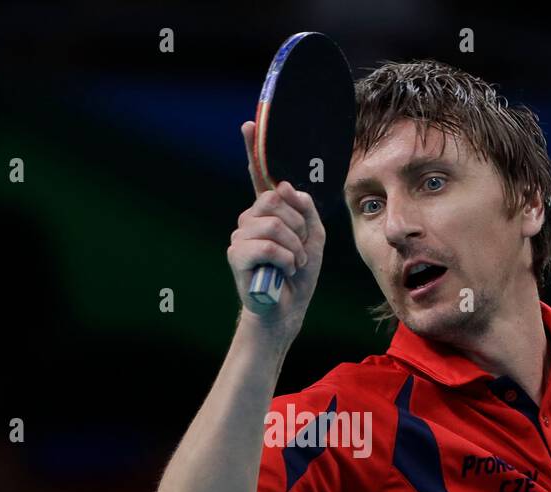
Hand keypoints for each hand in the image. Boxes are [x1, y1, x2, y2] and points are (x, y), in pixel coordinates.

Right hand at [227, 120, 326, 329]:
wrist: (287, 308)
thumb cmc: (298, 274)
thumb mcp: (314, 236)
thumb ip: (305, 209)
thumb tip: (284, 187)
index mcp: (268, 212)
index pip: (259, 176)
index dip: (254, 150)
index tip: (249, 125)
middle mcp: (250, 218)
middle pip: (275, 200)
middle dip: (298, 227)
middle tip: (300, 250)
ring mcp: (240, 235)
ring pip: (275, 224)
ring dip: (295, 248)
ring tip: (293, 264)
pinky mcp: (236, 254)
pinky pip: (268, 246)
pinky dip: (285, 260)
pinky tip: (283, 272)